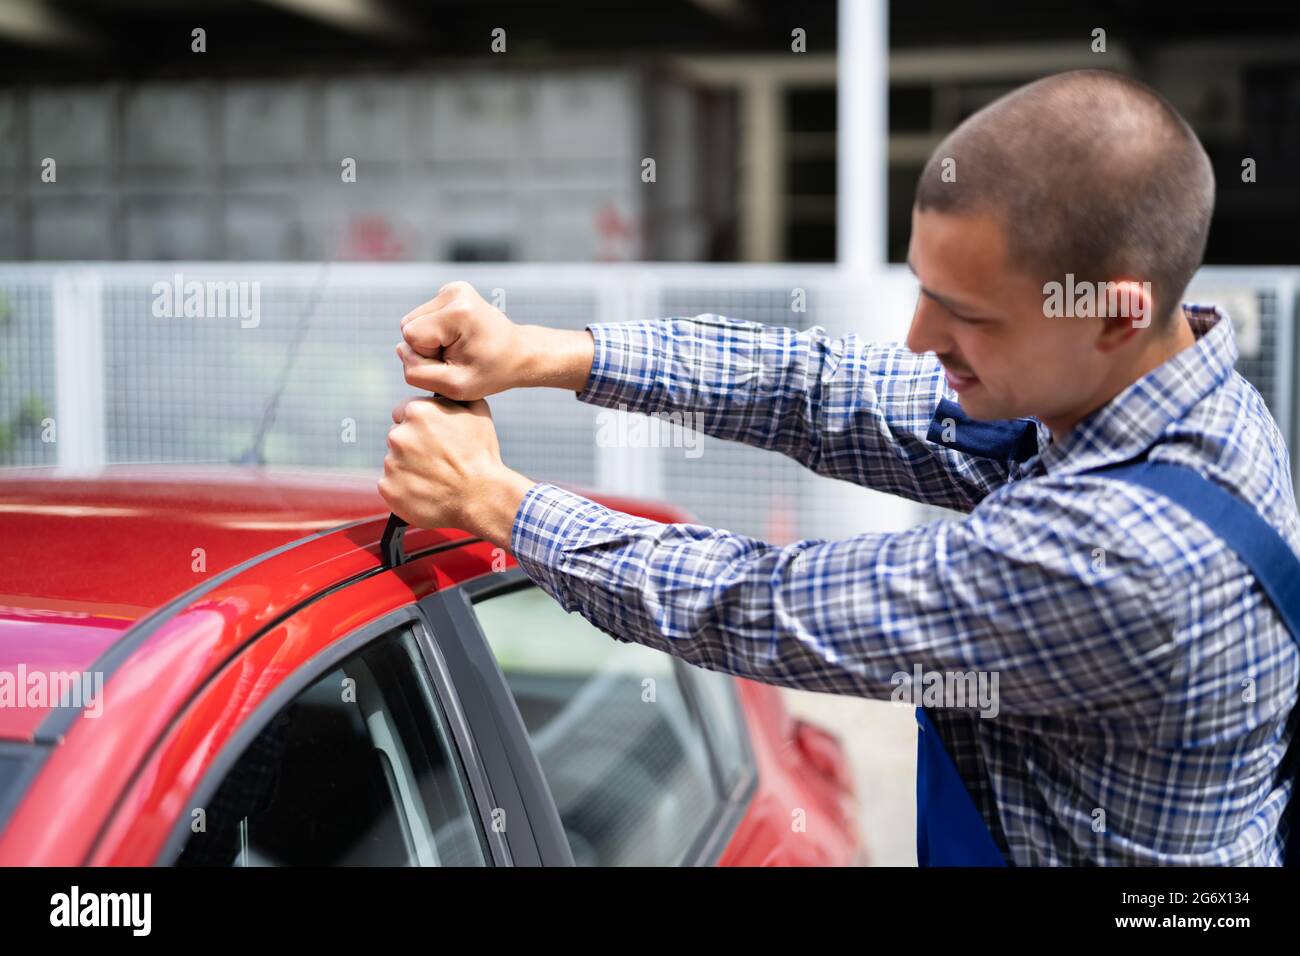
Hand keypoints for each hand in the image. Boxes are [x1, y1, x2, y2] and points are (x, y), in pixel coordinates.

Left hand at [378, 395, 533, 546]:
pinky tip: (425, 491)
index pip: (403, 412)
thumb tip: (444, 392)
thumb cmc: (481, 456)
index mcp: (417, 412)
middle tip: (436, 460)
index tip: (431, 438)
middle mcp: (399, 435)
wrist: (482, 498)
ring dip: (409, 468)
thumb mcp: (478, 413)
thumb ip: (453, 398)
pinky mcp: (388, 488)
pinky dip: (404, 489)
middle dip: (413, 446)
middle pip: (397, 437)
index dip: (419, 425)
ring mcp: (391, 463)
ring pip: (395, 462)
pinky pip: (391, 485)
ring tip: (435, 478)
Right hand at [398, 280, 595, 399]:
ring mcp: (453, 288)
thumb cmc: (491, 372)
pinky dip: (436, 332)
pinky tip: (458, 338)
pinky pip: (424, 316)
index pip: (411, 336)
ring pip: (413, 321)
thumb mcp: (455, 386)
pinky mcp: (452, 291)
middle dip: (427, 348)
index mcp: (458, 312)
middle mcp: (454, 292)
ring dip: (430, 341)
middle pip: (409, 326)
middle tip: (457, 357)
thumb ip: (418, 373)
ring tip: (459, 348)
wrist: (518, 353)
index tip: (454, 361)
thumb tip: (401, 349)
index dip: (426, 356)